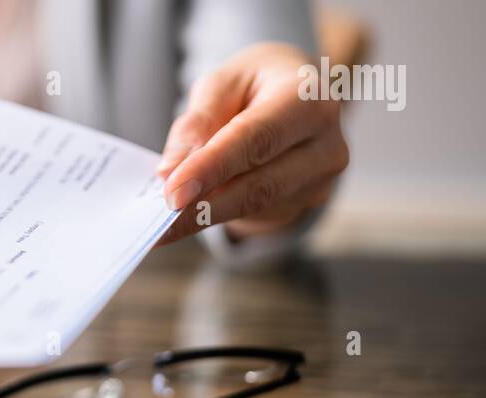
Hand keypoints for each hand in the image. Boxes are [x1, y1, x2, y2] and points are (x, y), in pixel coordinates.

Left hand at [156, 43, 348, 244]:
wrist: (297, 94)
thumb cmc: (255, 85)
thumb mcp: (221, 84)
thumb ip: (197, 124)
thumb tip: (170, 173)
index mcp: (308, 98)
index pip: (256, 138)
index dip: (212, 168)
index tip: (172, 193)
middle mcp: (326, 142)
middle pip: (260, 184)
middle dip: (204, 207)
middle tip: (159, 224)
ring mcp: (323, 178)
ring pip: (257, 206)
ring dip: (206, 216)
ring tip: (164, 225)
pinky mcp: (309, 201)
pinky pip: (258, 214)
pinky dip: (219, 215)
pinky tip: (190, 215)